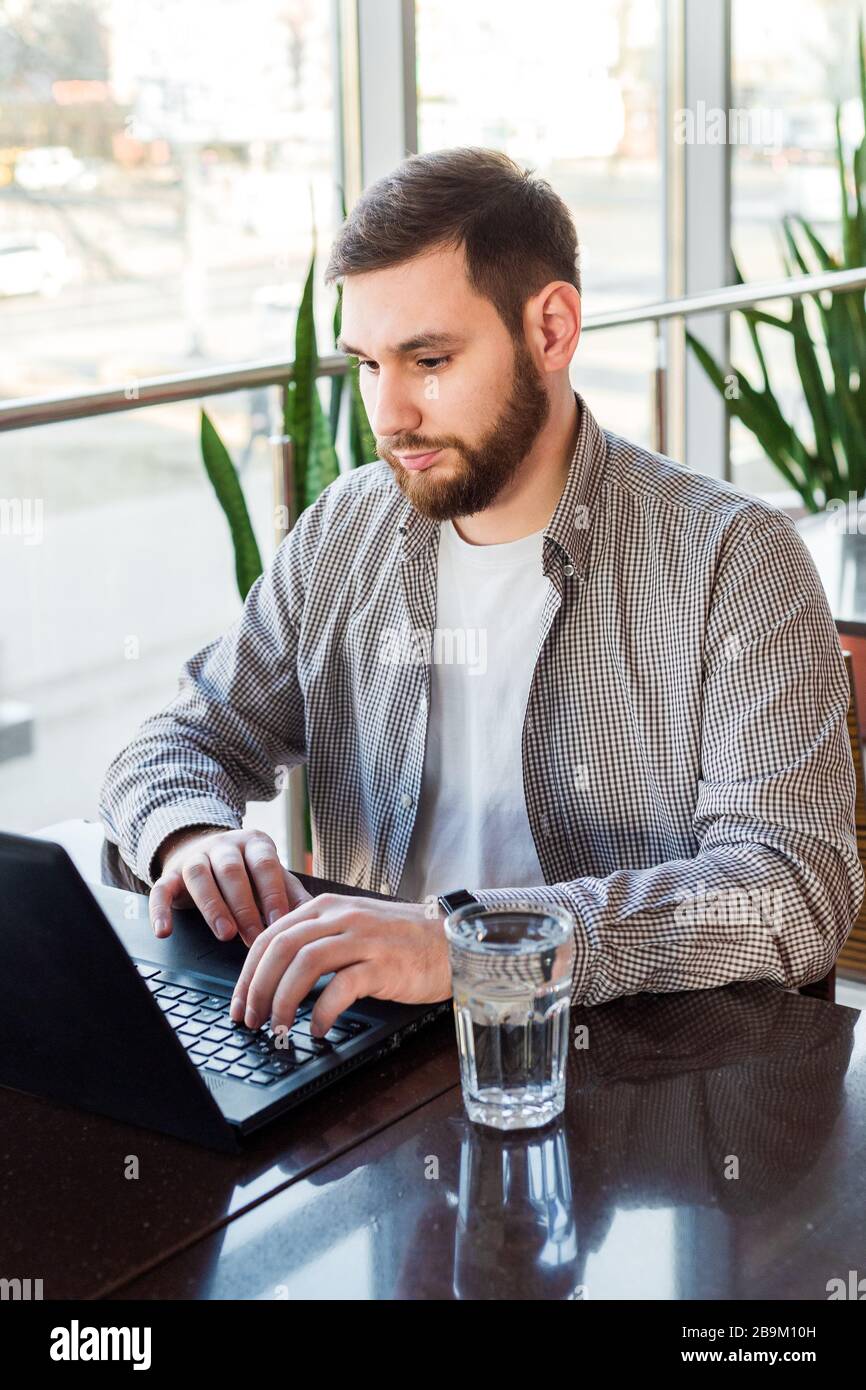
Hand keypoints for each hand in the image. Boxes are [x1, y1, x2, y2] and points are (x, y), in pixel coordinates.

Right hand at [149, 827, 312, 946]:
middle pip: (232, 871)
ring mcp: (194, 857)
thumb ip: (291, 894)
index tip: (280, 924)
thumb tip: (315, 920)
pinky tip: (164, 932)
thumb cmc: (248, 872)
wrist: (204, 847)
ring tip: (225, 935)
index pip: (264, 866)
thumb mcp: (272, 876)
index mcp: (255, 843)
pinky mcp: (169, 874)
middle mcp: (223, 845)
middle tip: (254, 938)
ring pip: (199, 876)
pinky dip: (160, 910)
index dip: (272, 895)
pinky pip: (161, 889)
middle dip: (244, 907)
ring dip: (212, 906)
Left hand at [228, 895, 451, 1035]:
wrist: (451, 942)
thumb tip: (274, 973)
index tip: (239, 1002)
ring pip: (304, 964)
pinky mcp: (383, 964)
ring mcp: (363, 939)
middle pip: (280, 948)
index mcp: (326, 908)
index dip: (247, 973)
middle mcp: (340, 918)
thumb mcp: (352, 928)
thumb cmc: (401, 941)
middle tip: (250, 1020)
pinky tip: (317, 1028)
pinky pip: (342, 987)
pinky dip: (322, 1012)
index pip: (270, 935)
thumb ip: (316, 940)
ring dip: (282, 1000)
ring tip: (278, 1027)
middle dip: (256, 988)